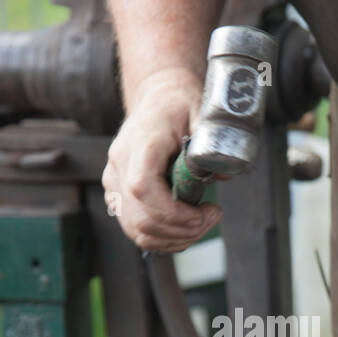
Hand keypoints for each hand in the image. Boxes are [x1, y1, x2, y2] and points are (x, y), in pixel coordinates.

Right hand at [102, 67, 223, 252]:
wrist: (157, 98)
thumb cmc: (178, 104)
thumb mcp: (201, 112)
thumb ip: (212, 141)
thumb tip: (223, 174)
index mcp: (140, 142)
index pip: (142, 187)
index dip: (173, 212)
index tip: (202, 214)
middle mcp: (119, 165)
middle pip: (140, 218)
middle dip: (183, 230)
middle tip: (211, 217)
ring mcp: (115, 183)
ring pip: (137, 231)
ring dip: (176, 238)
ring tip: (202, 222)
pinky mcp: (118, 196)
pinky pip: (136, 229)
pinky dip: (164, 237)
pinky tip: (186, 227)